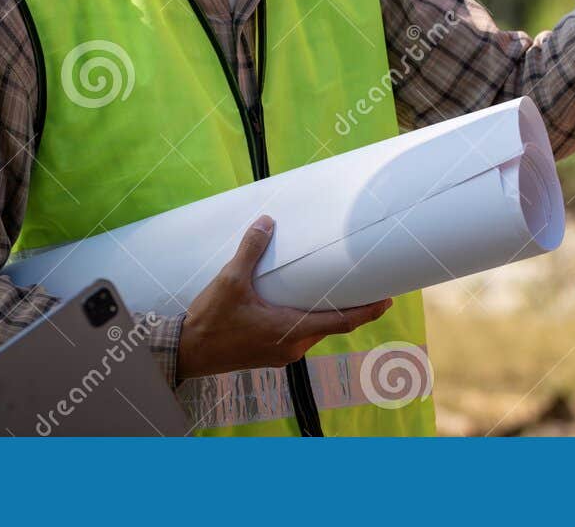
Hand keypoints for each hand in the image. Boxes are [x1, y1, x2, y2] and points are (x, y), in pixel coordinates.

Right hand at [176, 216, 393, 379]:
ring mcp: (281, 353)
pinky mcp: (270, 353)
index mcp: (290, 331)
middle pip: (331, 326)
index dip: (367, 310)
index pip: (341, 322)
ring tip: (332, 287)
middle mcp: (292, 347)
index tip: (387, 298)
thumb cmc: (211, 321)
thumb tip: (266, 222)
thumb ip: (251, 250)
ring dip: (326, 312)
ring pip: (314, 330)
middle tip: (362, 283)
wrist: (187, 352)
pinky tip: (298, 302)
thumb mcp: (230, 281)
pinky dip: (307, 317)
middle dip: (349, 306)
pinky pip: (298, 334)